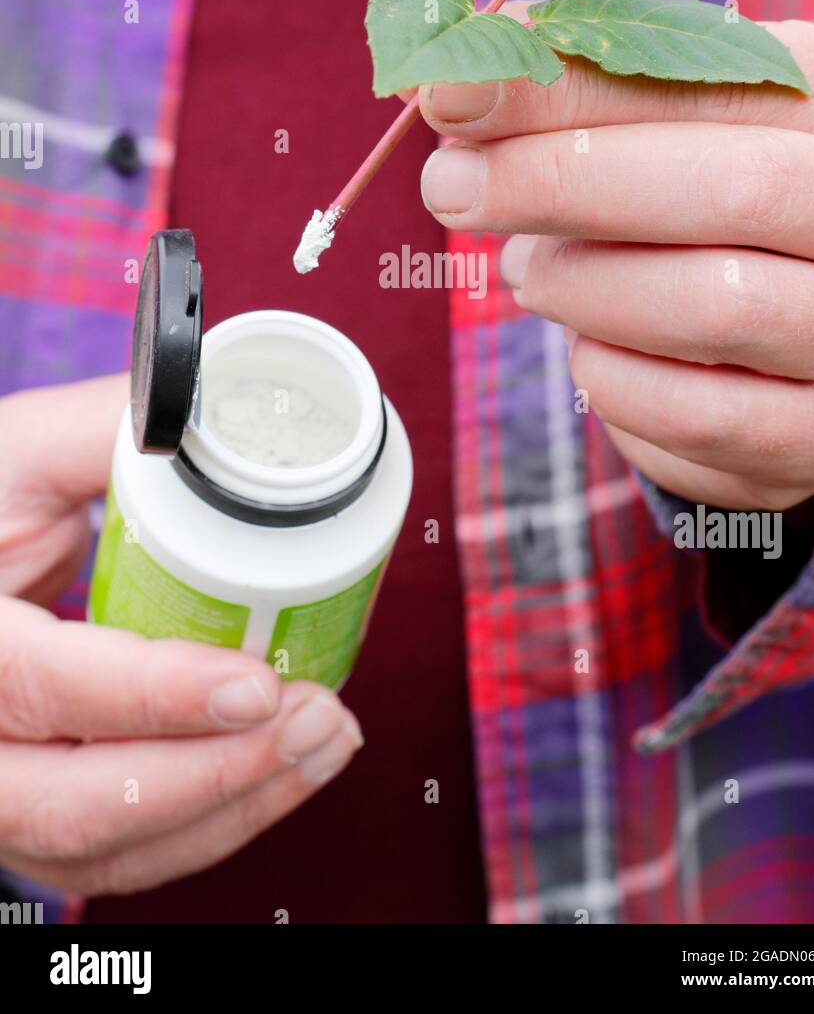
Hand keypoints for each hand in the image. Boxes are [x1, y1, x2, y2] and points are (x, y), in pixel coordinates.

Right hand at [0, 380, 362, 893]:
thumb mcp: (23, 451)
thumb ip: (121, 433)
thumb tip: (240, 422)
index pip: (45, 686)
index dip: (155, 696)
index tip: (258, 684)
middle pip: (75, 803)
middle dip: (216, 774)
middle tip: (318, 718)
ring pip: (104, 845)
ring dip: (232, 806)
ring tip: (326, 740)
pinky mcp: (29, 811)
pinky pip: (118, 849)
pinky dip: (208, 822)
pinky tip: (281, 772)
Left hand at [418, 18, 813, 511]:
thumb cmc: (740, 176)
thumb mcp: (694, 109)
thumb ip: (595, 85)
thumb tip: (458, 83)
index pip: (714, 91)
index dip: (570, 97)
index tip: (453, 97)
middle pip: (725, 199)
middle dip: (560, 187)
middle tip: (455, 186)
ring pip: (709, 316)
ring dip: (581, 289)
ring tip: (533, 269)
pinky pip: (691, 421)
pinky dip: (610, 379)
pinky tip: (595, 342)